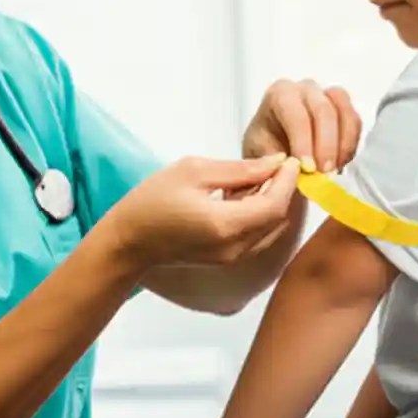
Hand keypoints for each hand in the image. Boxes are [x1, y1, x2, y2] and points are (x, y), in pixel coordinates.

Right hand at [104, 155, 301, 267]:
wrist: (128, 241)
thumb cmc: (152, 200)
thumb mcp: (194, 171)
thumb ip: (239, 169)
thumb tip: (275, 162)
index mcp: (226, 224)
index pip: (275, 204)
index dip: (287, 180)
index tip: (288, 158)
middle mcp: (235, 247)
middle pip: (277, 218)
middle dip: (283, 190)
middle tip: (278, 164)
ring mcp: (232, 257)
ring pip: (270, 228)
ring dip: (272, 202)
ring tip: (261, 176)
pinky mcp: (227, 259)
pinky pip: (257, 235)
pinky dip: (259, 214)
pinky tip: (246, 195)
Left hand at [242, 80, 360, 173]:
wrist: (276, 152)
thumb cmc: (265, 150)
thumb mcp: (260, 157)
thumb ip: (274, 162)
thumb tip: (291, 168)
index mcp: (279, 94)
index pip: (295, 113)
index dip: (303, 141)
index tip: (307, 169)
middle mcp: (305, 89)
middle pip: (323, 110)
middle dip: (326, 145)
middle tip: (324, 174)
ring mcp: (328, 96)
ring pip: (345, 112)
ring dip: (343, 145)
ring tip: (333, 172)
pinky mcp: (344, 110)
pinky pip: (355, 123)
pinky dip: (351, 146)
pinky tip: (339, 165)